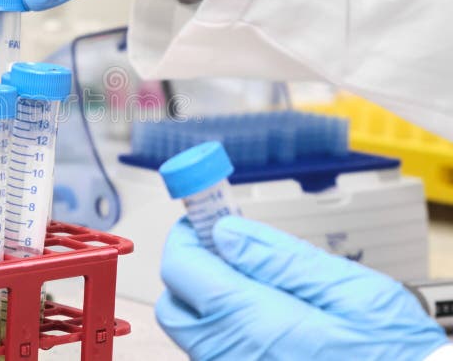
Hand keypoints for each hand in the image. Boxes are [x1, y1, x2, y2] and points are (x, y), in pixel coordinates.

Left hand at [157, 215, 447, 359]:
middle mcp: (231, 354)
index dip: (187, 237)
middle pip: (175, 306)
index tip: (204, 222)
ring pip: (194, 334)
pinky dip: (227, 332)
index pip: (181, 269)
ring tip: (257, 286)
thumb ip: (279, 259)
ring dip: (209, 303)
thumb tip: (225, 233)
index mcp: (252, 321)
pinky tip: (267, 320)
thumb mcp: (351, 291)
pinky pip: (216, 355)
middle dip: (190, 271)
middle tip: (225, 251)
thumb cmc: (393, 354)